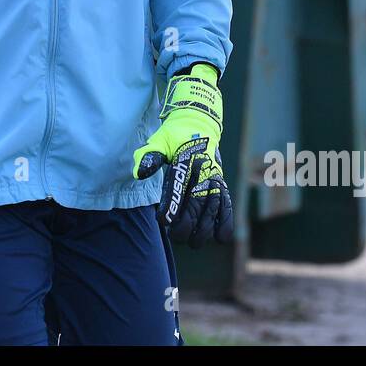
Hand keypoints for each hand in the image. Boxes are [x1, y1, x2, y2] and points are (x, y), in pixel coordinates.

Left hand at [132, 62, 234, 247]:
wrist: (198, 122)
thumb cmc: (173, 135)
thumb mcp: (158, 140)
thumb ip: (149, 156)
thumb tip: (139, 172)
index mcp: (185, 159)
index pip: (178, 186)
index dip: (171, 206)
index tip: (162, 222)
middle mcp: (202, 170)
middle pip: (196, 202)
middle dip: (186, 224)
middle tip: (175, 236)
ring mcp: (214, 177)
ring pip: (212, 207)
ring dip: (204, 228)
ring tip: (194, 243)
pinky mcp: (221, 182)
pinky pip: (227, 204)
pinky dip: (226, 221)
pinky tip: (221, 238)